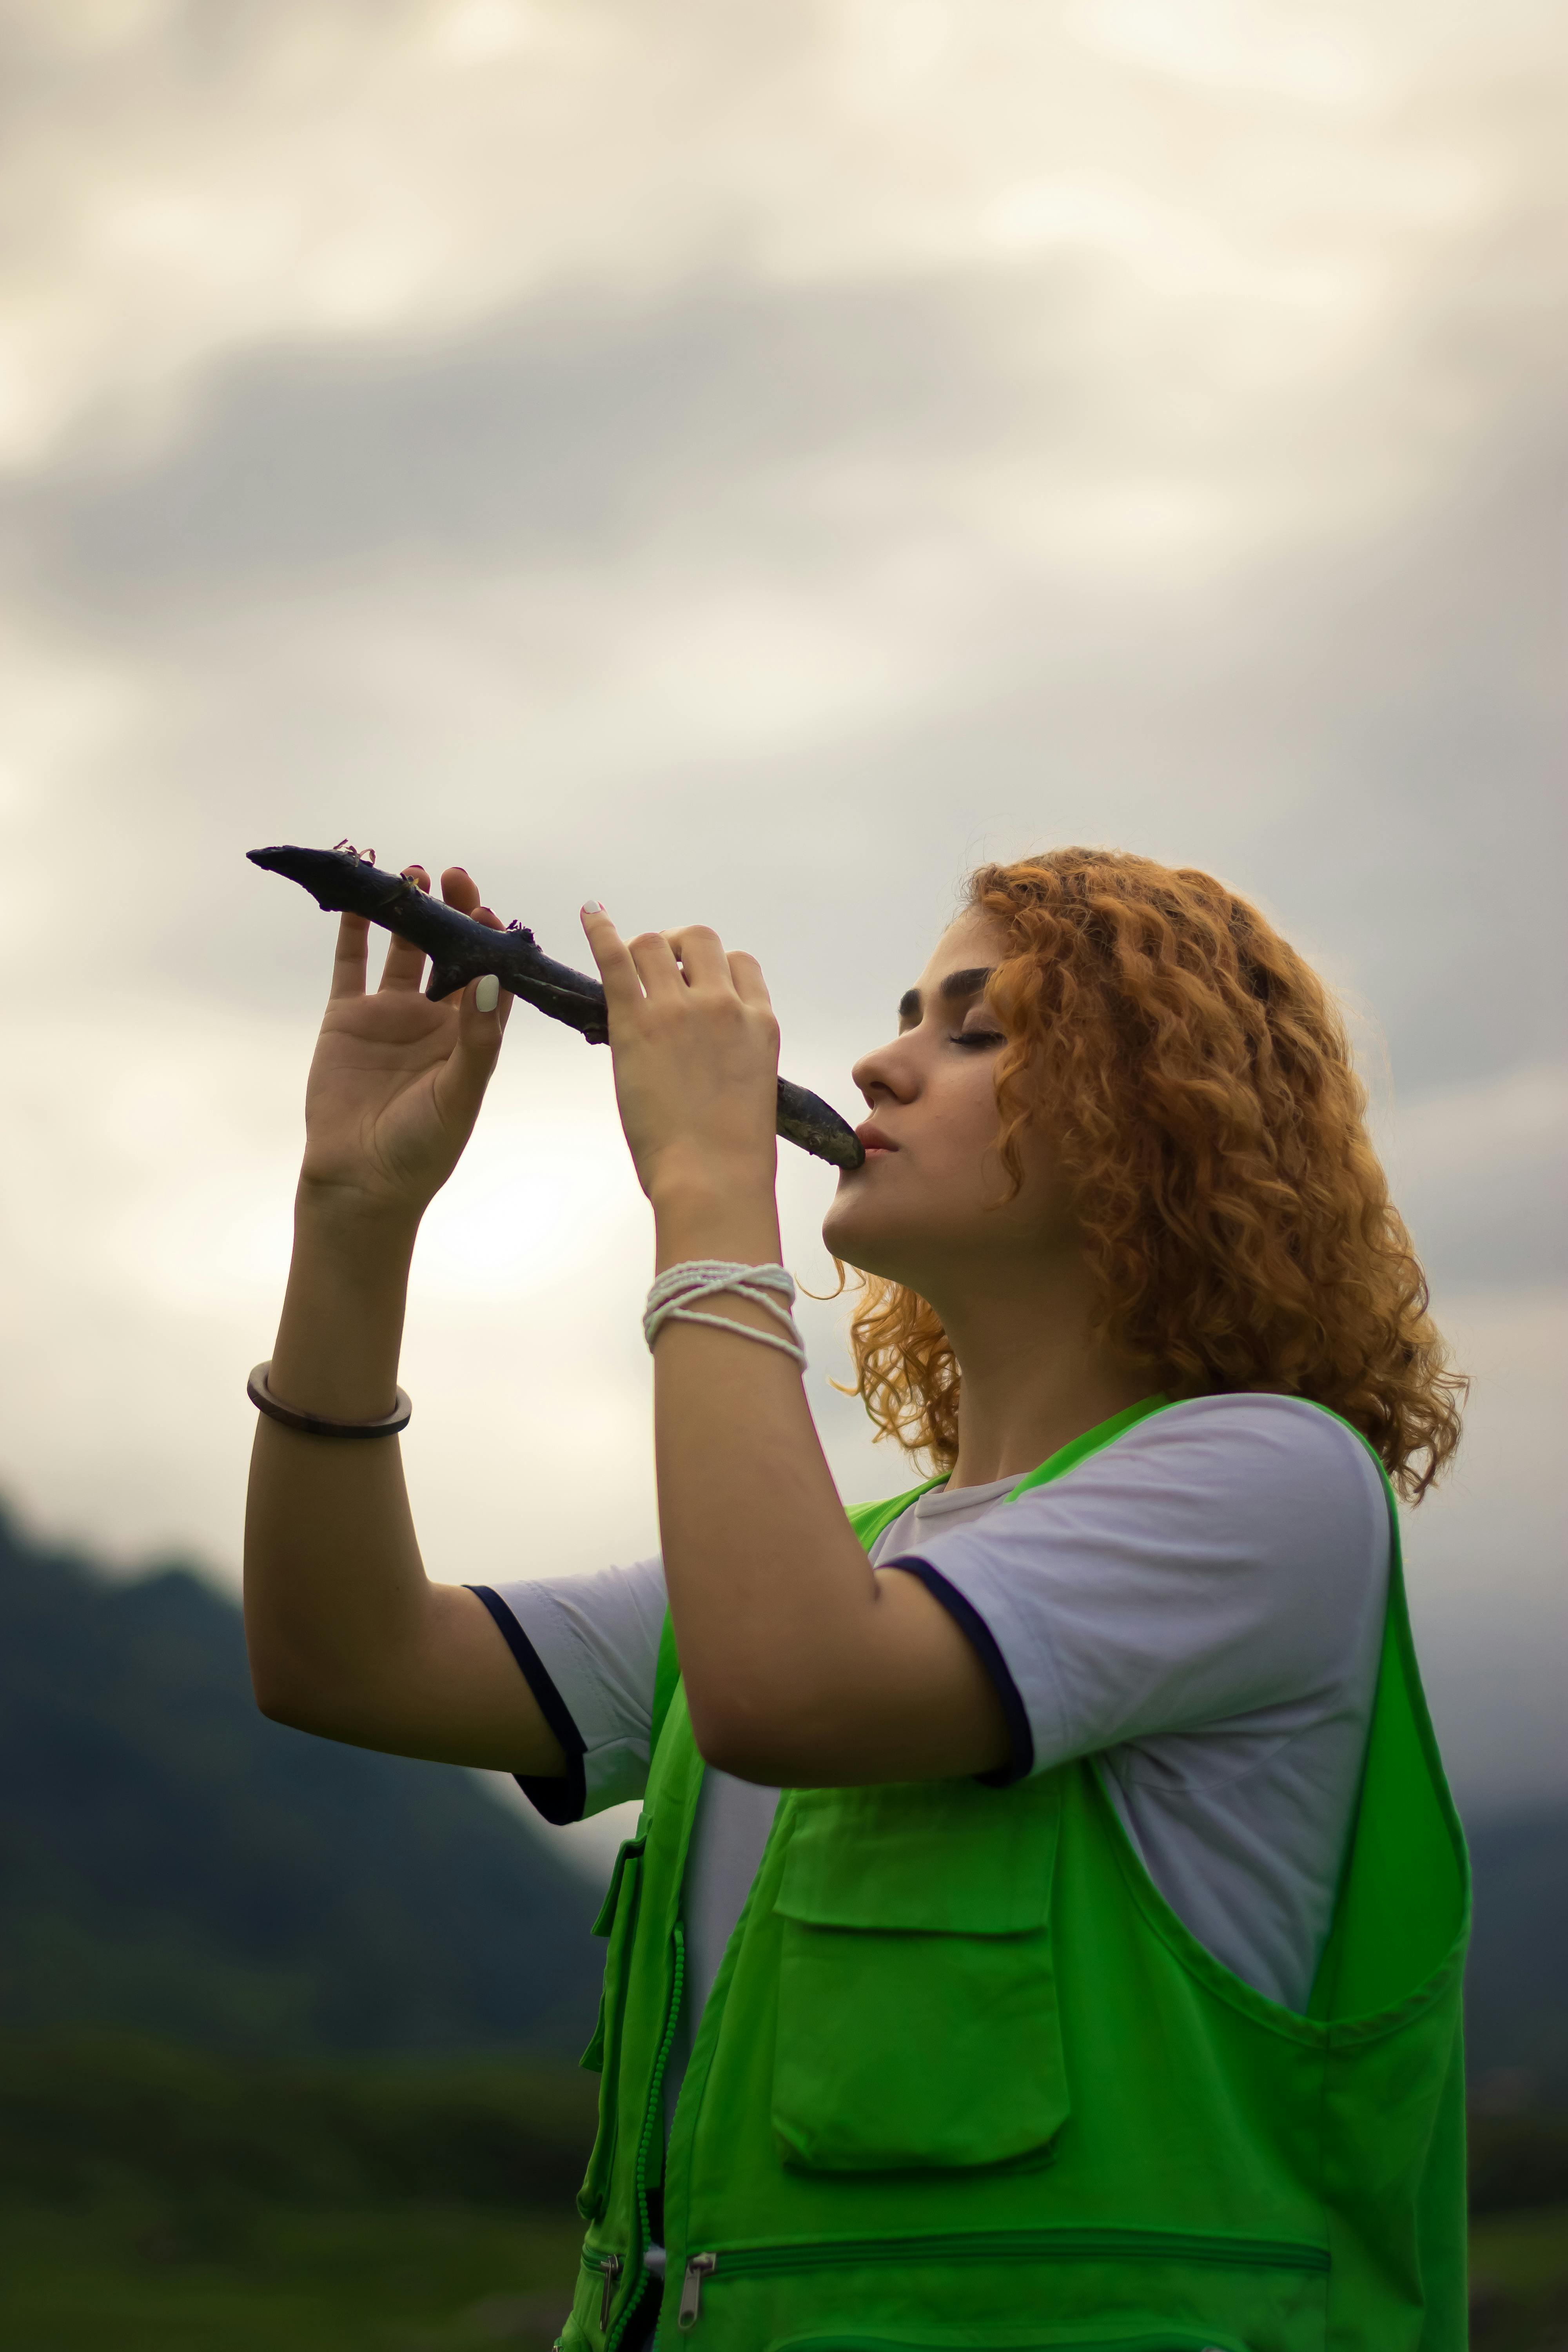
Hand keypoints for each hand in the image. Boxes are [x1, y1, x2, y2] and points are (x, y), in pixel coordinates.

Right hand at [298, 865, 512, 1226]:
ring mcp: (390, 1015)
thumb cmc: (422, 1147)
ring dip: (409, 912)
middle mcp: (433, 1018)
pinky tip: (359, 898)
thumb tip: (495, 981)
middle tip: (455, 877)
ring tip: (414, 873)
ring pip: (402, 948)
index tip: (490, 912)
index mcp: (469, 1035)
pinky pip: (351, 964)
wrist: (361, 1179)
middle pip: (448, 952)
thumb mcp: (460, 1094)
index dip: (491, 942)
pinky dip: (354, 930)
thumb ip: (478, 1039)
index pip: (489, 976)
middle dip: (453, 913)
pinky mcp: (347, 1017)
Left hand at [580, 908, 778, 1208]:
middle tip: (659, 969)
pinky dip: (600, 929)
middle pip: (700, 940)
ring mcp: (679, 1009)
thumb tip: (709, 1055)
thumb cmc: (733, 1153)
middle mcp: (723, 1004)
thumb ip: (736, 1056)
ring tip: (627, 968)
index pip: (741, 963)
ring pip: (654, 945)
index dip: (715, 967)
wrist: (713, 1177)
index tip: (697, 981)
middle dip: (678, 947)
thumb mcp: (753, 1089)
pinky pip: (615, 958)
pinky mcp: (636, 1021)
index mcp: (760, 1022)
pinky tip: (590, 913)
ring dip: (640, 950)